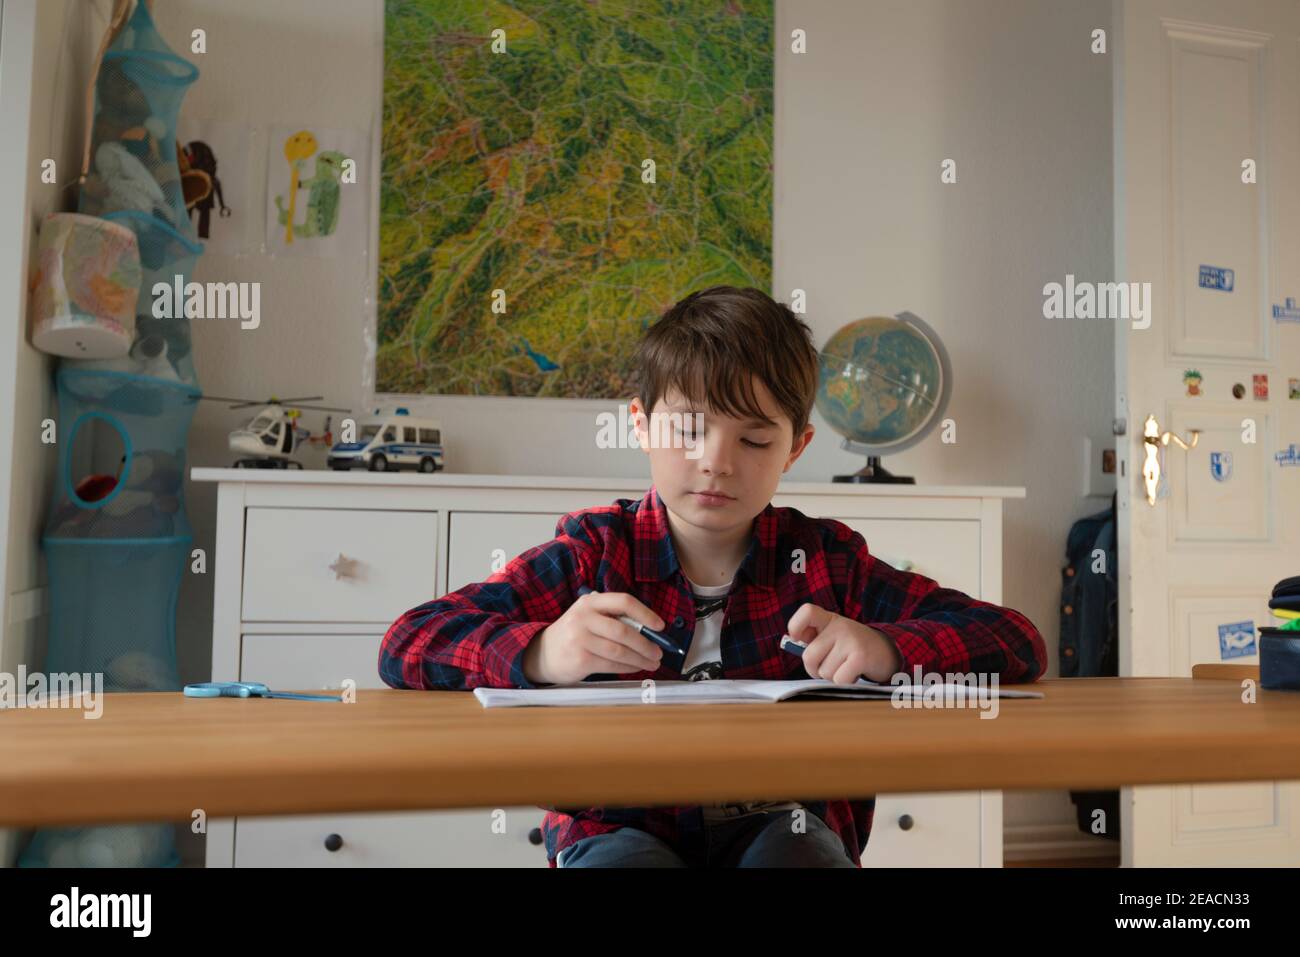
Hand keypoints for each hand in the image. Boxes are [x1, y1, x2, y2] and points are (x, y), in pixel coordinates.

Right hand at [522, 591, 665, 684]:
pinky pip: (611, 664)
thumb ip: (613, 618)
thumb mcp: (589, 617)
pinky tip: (635, 667)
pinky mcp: (580, 658)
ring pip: (620, 650)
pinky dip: (628, 667)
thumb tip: (650, 630)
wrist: (542, 654)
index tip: (660, 626)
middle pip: (624, 630)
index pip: (623, 601)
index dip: (645, 613)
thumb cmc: (574, 634)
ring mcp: (580, 638)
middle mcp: (583, 617)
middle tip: (659, 652)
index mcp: (590, 602)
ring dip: (640, 658)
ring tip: (652, 662)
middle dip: (646, 643)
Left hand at [786, 603, 901, 684]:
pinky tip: (854, 674)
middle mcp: (840, 626)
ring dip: (832, 677)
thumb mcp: (833, 637)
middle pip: (809, 656)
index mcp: (829, 619)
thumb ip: (814, 640)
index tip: (798, 638)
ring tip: (846, 667)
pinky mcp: (860, 656)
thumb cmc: (852, 648)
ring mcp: (850, 640)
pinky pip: (839, 679)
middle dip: (815, 669)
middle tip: (830, 666)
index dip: (796, 625)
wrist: (886, 651)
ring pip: (824, 672)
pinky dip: (844, 683)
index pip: (807, 611)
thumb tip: (792, 642)